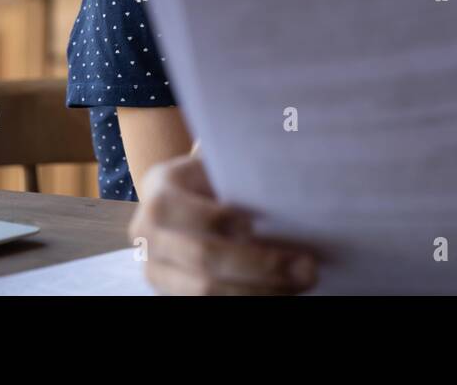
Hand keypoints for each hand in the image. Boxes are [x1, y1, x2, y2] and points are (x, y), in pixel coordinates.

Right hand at [128, 153, 317, 294]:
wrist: (183, 203)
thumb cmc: (214, 180)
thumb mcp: (217, 165)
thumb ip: (242, 168)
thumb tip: (295, 151)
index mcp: (160, 189)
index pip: (185, 206)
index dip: (223, 219)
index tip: (260, 222)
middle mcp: (147, 231)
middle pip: (203, 257)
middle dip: (261, 265)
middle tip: (308, 267)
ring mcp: (155, 268)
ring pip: (204, 292)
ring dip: (259, 291)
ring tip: (299, 282)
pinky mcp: (169, 294)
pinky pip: (206, 304)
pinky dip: (246, 299)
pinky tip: (278, 293)